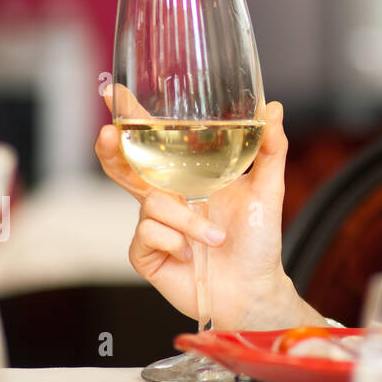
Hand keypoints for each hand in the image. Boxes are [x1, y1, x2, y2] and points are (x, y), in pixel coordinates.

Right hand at [95, 85, 296, 329]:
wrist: (252, 287)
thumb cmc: (257, 239)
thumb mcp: (268, 188)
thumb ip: (271, 148)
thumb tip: (272, 106)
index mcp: (189, 177)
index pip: (155, 143)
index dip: (132, 119)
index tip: (112, 93)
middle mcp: (166, 196)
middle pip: (125, 167)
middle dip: (112, 149)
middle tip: (109, 134)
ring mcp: (153, 225)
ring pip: (152, 203)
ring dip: (187, 221)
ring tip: (215, 238)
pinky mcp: (145, 253)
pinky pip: (148, 233)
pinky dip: (175, 242)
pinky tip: (190, 256)